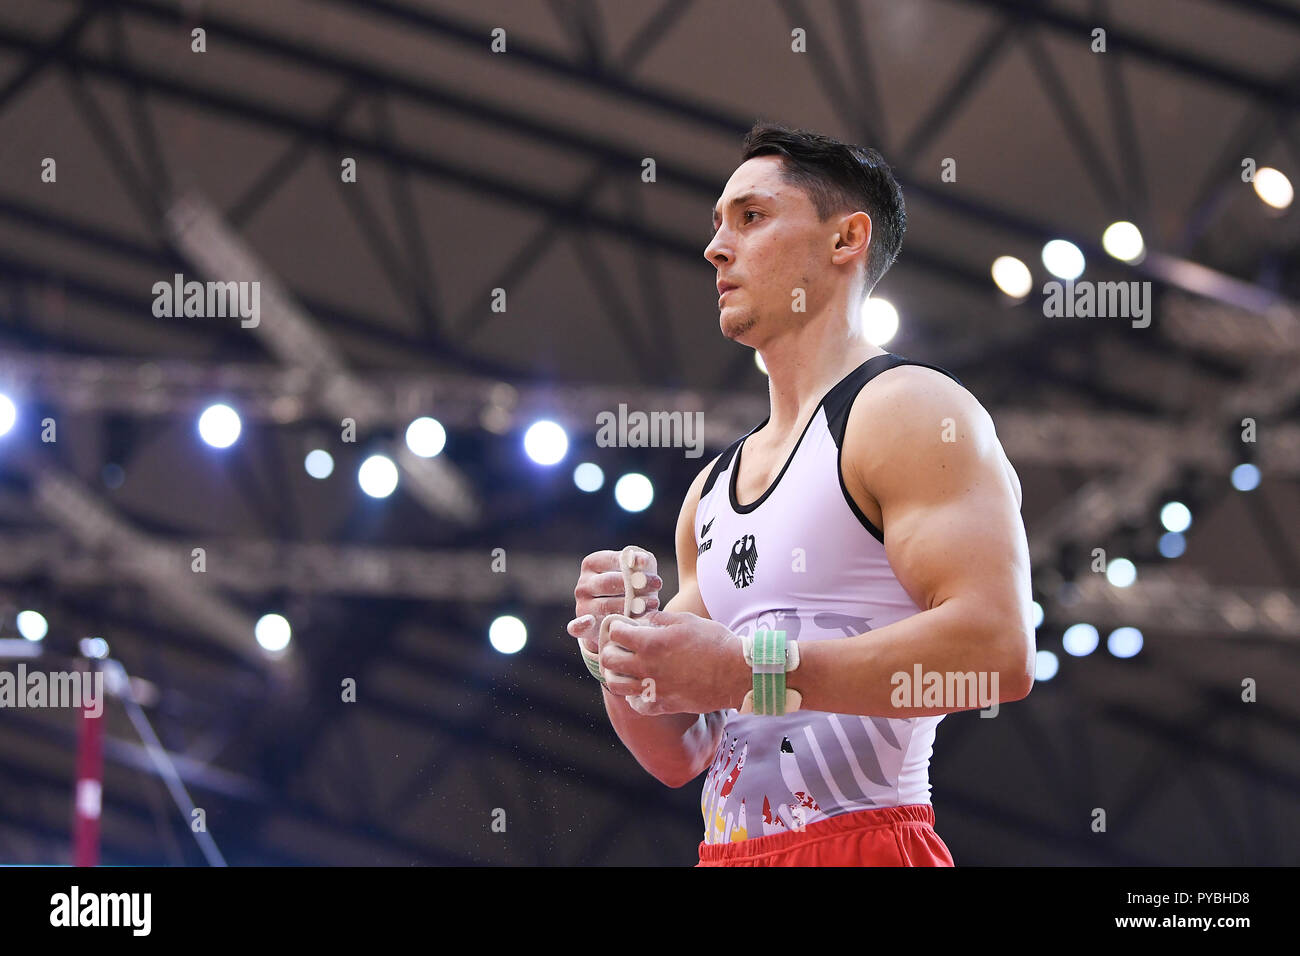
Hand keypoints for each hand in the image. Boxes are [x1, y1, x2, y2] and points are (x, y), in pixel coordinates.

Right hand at [568, 546, 661, 655]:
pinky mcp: (582, 626)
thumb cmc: (632, 587)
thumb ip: (640, 562)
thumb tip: (641, 560)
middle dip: (635, 587)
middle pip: (608, 583)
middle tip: (657, 591)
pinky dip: (581, 624)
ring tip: (651, 606)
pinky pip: (576, 627)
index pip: (613, 561)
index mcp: (592, 564)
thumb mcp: (636, 571)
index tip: (654, 575)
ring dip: (630, 607)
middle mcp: (583, 584)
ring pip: (604, 605)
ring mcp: (581, 605)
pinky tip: (591, 621)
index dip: (635, 567)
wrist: (619, 614)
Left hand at [598, 609, 747, 715]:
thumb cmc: (714, 642)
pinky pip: (636, 704)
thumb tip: (642, 620)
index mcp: (651, 643)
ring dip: (617, 674)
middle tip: (621, 647)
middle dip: (611, 649)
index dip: (617, 627)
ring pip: (616, 685)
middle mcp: (647, 667)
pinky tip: (641, 687)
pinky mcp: (663, 704)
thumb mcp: (686, 620)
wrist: (736, 672)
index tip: (623, 627)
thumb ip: (659, 619)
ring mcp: (653, 688)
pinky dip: (634, 696)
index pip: (615, 633)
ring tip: (626, 668)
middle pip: (609, 660)